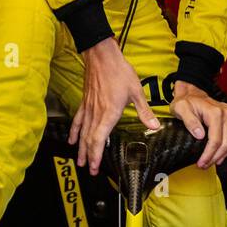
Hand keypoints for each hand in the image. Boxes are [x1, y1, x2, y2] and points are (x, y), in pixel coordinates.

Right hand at [69, 37, 159, 174]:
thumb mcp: (136, 91)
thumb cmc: (119, 71)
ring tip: (80, 161)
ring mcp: (89, 108)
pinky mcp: (85, 102)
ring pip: (82, 132)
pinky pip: (77, 120)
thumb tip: (154, 126)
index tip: (95, 166)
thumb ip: (144, 111)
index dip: (96, 154)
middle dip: (89, 156)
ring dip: (81, 148)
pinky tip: (72, 140)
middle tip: (90, 170)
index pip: (99, 138)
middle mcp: (96, 113)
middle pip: (89, 139)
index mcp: (109, 112)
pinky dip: (74, 132)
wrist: (102, 56)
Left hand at [171, 81, 226, 168]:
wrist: (192, 93)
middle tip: (206, 164)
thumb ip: (190, 122)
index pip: (215, 140)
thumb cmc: (186, 101)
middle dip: (216, 157)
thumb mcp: (181, 109)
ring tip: (218, 159)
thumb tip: (200, 135)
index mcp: (214, 113)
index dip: (209, 155)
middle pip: (226, 143)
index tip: (202, 163)